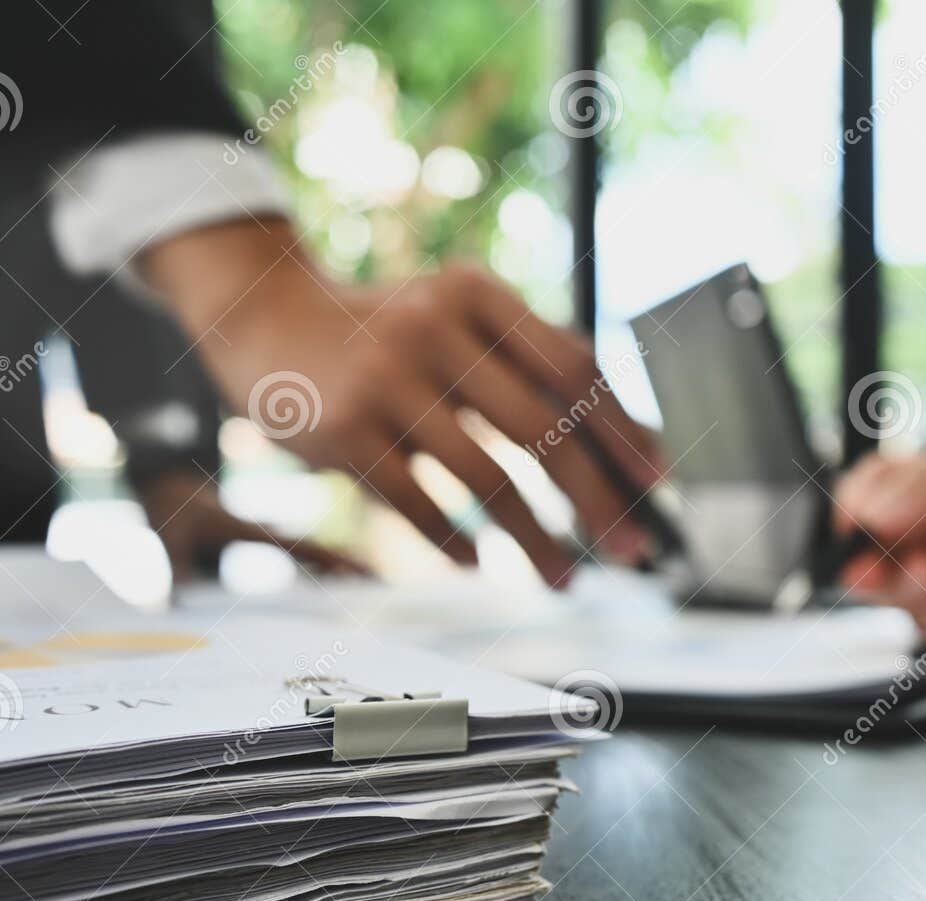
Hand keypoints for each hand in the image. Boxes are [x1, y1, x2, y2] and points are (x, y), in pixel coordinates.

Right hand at [141, 218, 663, 584]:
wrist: (267, 318)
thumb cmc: (391, 334)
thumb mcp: (461, 321)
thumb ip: (537, 363)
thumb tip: (638, 442)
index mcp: (478, 294)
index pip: (573, 366)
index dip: (622, 429)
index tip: (657, 483)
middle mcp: (434, 328)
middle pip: (543, 431)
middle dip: (596, 501)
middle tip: (630, 551)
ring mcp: (385, 381)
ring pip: (487, 481)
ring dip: (535, 543)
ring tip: (566, 581)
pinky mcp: (342, 431)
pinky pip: (418, 505)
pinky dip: (455, 544)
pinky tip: (477, 566)